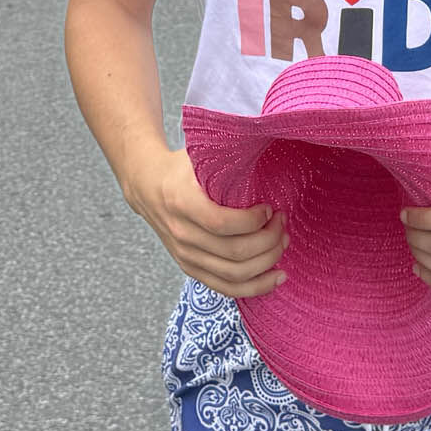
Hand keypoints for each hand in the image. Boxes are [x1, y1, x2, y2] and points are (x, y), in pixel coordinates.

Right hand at [123, 146, 286, 298]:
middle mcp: (182, 234)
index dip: (253, 220)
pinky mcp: (190, 269)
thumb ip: (226, 154)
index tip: (269, 207)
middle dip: (269, 240)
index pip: (223, 224)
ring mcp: (185, 256)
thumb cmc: (181, 168)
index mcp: (182, 203)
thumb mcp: (198, 154)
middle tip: (282, 223)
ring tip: (282, 244)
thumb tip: (265, 141)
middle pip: (235, 253)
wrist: (147, 185)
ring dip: (267, 262)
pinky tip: (275, 277)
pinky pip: (226, 288)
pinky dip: (254, 287)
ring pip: (234, 275)